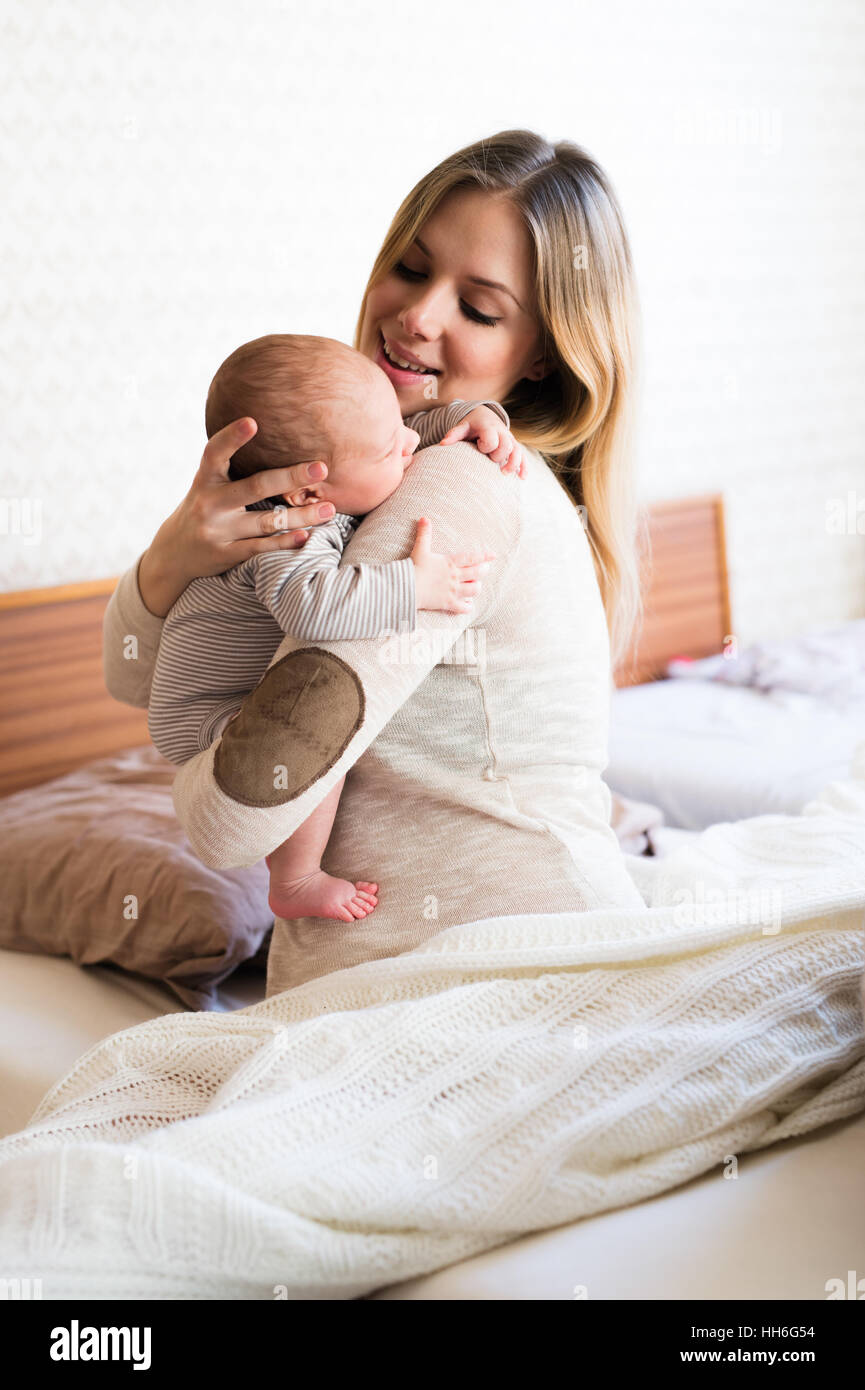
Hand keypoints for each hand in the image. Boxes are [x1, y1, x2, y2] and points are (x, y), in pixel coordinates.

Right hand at [137, 417, 337, 615]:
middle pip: (255, 487)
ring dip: (302, 516)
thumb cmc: (203, 507)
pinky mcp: (227, 553)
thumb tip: (269, 432)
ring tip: (329, 509)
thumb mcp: (207, 484)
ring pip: (267, 521)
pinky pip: (262, 547)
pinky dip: (285, 542)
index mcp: (204, 479)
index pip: (215, 453)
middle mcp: (210, 503)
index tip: (253, 421)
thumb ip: (231, 466)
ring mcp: (219, 531)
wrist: (175, 552)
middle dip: (291, 477)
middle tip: (321, 468)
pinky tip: (306, 536)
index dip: (232, 437)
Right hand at [409, 517, 494, 613]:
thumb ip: (424, 534)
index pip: (471, 558)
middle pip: (477, 573)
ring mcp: (453, 590)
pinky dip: (468, 606)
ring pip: (474, 590)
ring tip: (476, 585)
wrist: (407, 586)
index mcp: (450, 562)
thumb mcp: (420, 549)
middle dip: (483, 571)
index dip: (484, 556)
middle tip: (485, 569)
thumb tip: (424, 518)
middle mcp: (455, 576)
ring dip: (477, 587)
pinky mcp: (448, 603)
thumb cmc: (414, 567)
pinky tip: (468, 604)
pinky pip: (463, 607)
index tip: (493, 555)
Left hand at [439, 407, 525, 478]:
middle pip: (506, 446)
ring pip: (517, 451)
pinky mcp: (514, 446)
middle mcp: (502, 433)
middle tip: (490, 460)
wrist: (485, 416)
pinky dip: (523, 467)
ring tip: (504, 474)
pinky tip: (522, 478)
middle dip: (499, 456)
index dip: (486, 447)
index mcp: (489, 427)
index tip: (479, 448)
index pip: (492, 440)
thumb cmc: (472, 425)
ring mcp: (510, 440)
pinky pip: (523, 456)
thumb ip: (454, 434)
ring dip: (513, 464)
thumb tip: (442, 444)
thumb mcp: (463, 426)